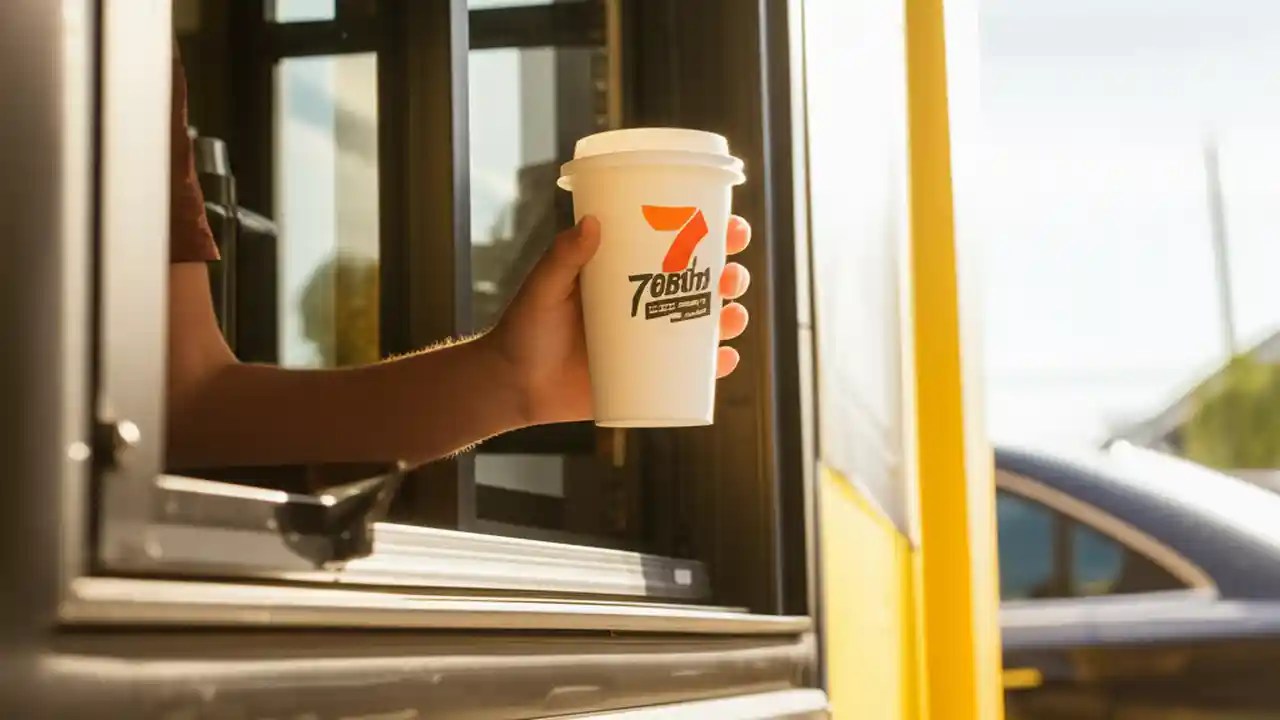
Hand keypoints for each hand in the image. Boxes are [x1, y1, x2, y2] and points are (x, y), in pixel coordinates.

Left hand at [483, 214, 752, 425]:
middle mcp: (648, 304)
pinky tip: (726, 359)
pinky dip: (714, 367)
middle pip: (703, 284)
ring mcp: (650, 343)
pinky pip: (691, 374)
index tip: (731, 226)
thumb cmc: (525, 330)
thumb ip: (563, 258)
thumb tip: (591, 222)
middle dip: (731, 276)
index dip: (712, 234)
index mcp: (629, 273)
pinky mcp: (648, 379)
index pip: (678, 245)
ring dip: (731, 318)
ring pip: (706, 327)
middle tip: (732, 276)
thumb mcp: (543, 289)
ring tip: (733, 316)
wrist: (512, 386)